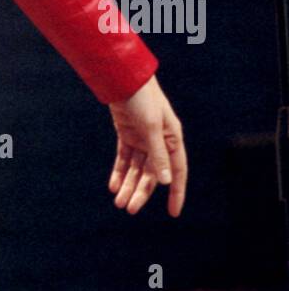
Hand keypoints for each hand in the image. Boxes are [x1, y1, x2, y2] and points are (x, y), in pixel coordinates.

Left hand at [107, 74, 186, 216]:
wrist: (123, 78)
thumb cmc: (143, 99)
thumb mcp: (152, 127)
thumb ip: (158, 154)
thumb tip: (166, 182)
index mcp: (172, 139)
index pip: (177, 171)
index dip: (176, 192)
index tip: (173, 213)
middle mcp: (159, 141)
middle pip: (152, 174)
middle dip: (141, 192)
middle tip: (129, 209)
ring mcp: (142, 138)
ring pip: (136, 169)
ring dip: (128, 185)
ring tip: (118, 202)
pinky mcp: (127, 134)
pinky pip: (124, 158)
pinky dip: (119, 172)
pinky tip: (113, 186)